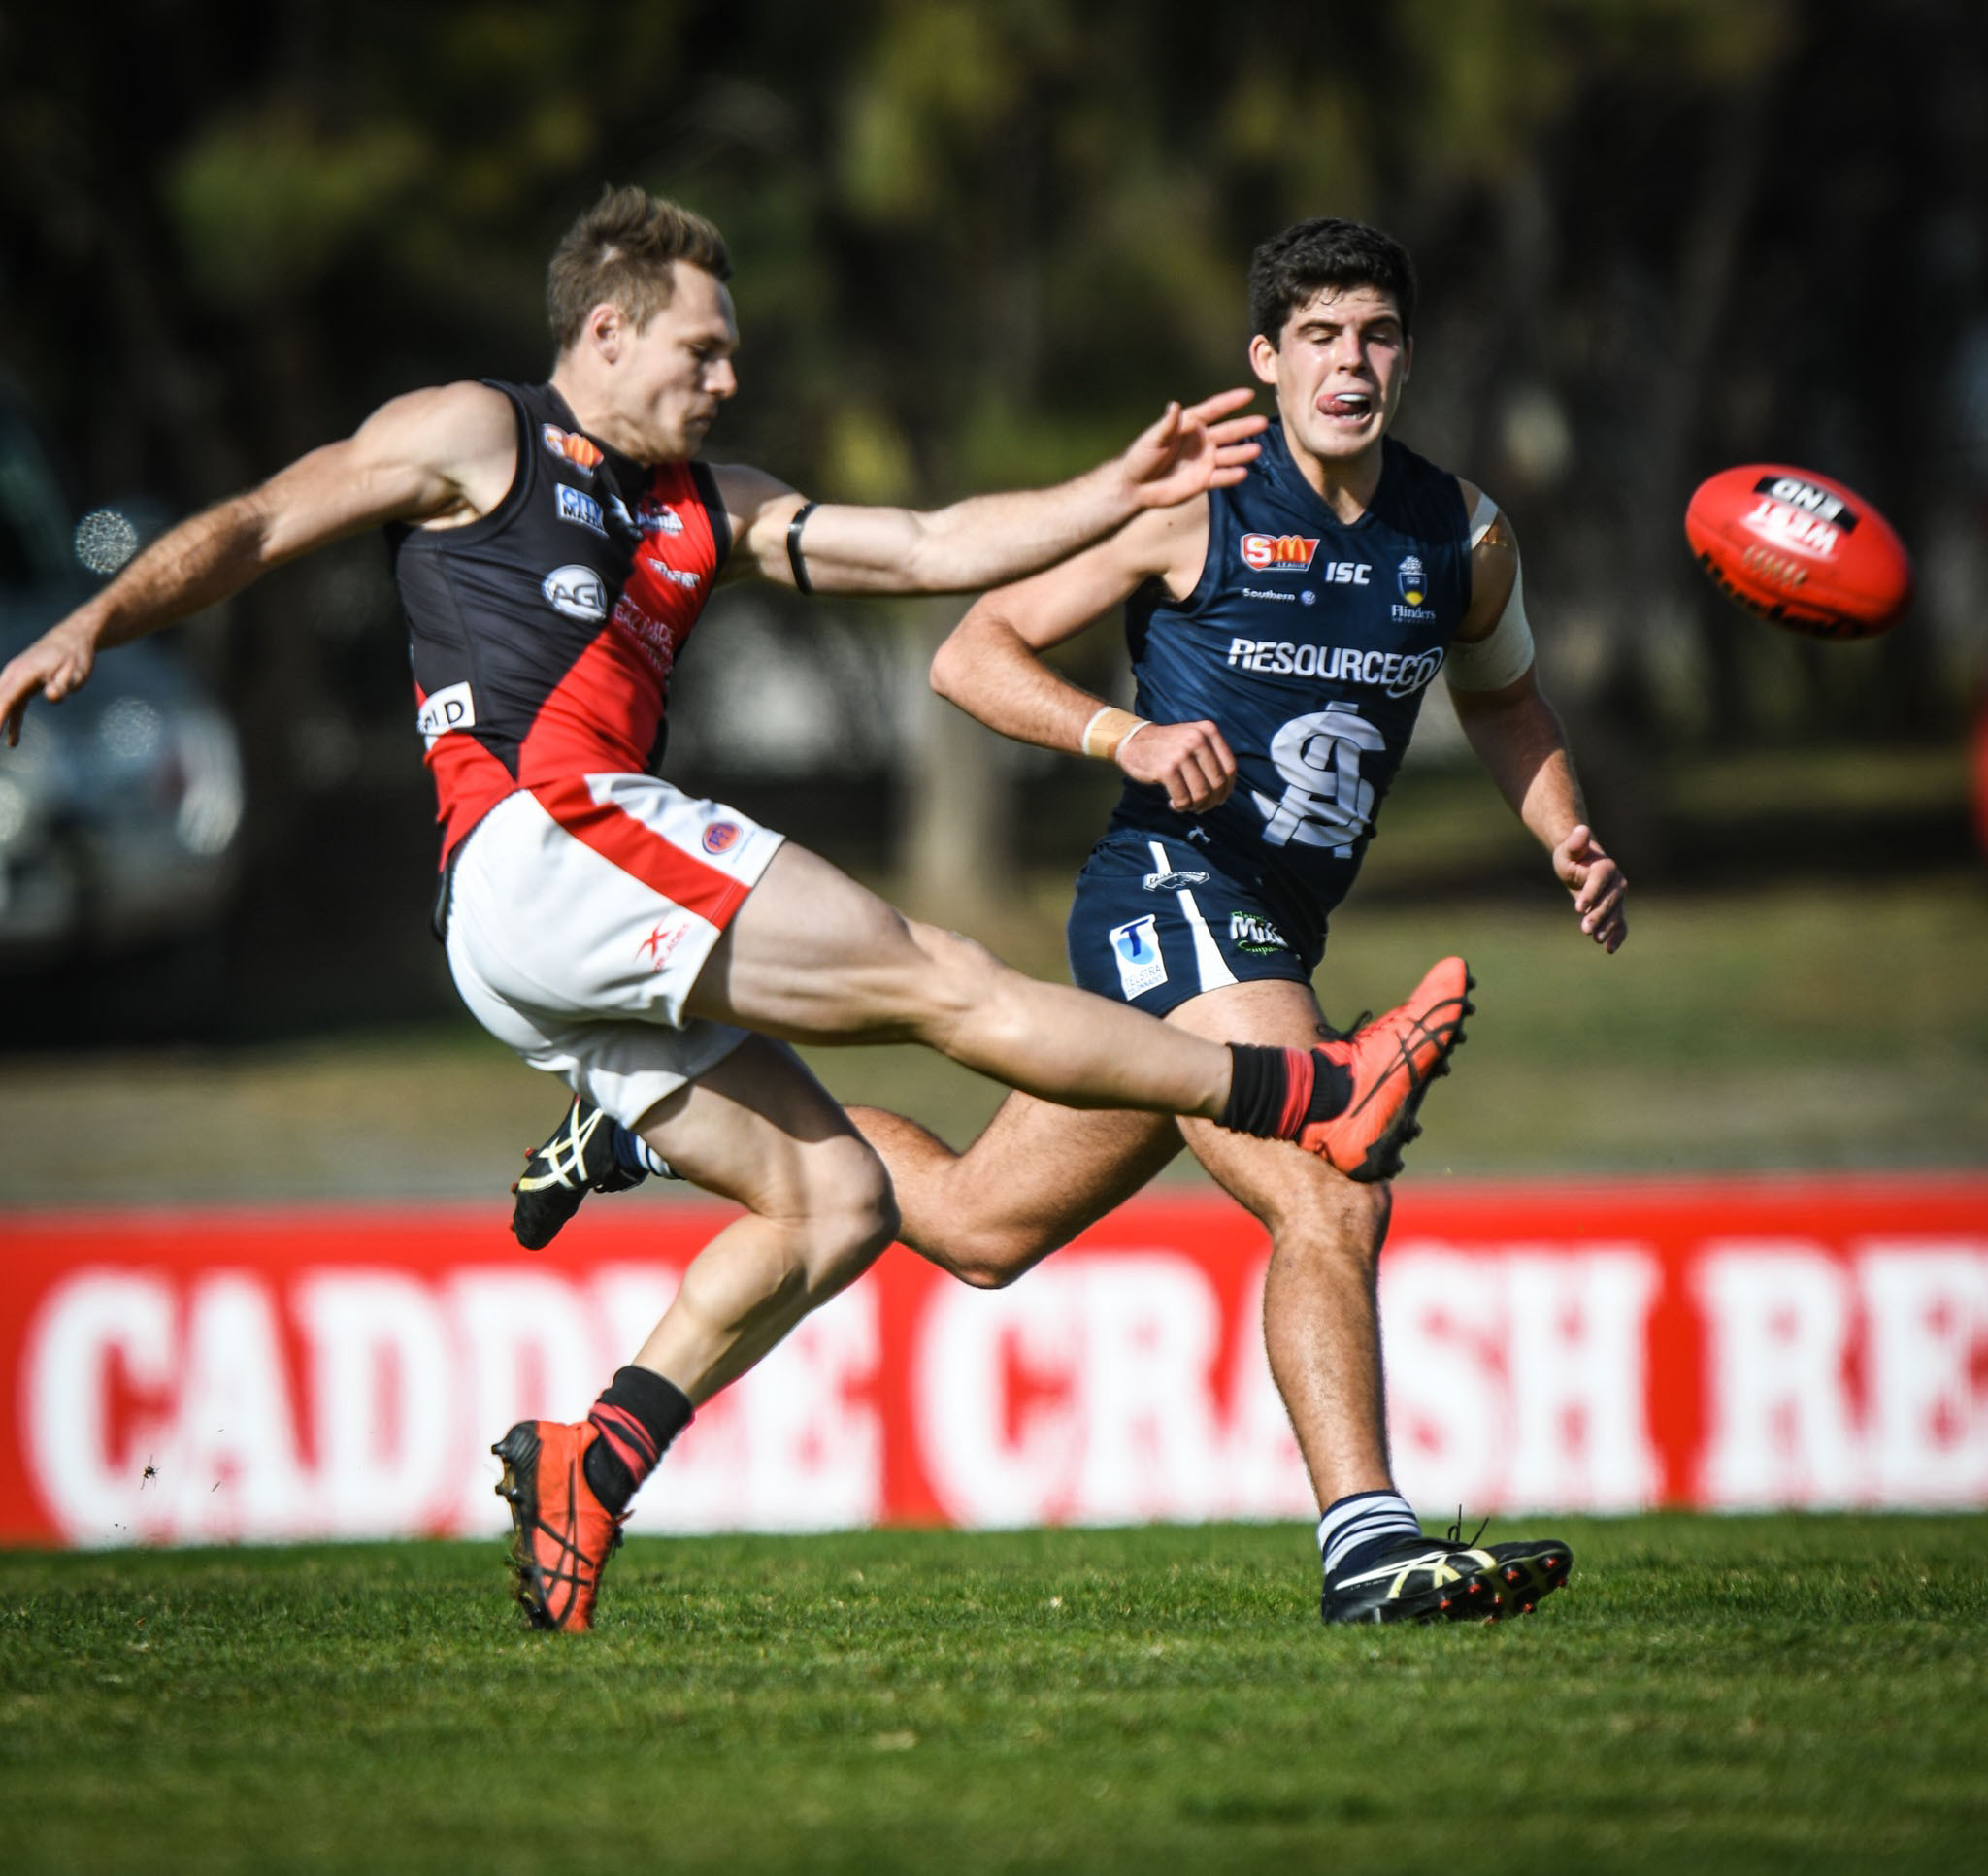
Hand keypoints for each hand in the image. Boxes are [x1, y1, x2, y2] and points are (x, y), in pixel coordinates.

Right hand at [1, 615, 97, 746]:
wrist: (72, 639)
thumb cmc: (74, 656)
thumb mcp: (75, 672)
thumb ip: (62, 685)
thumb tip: (52, 696)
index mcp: (24, 672)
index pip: (6, 698)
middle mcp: (14, 674)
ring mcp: (16, 678)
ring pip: (2, 702)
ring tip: (6, 747)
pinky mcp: (23, 684)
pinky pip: (13, 705)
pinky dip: (11, 721)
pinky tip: (12, 742)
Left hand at [1120, 389, 1266, 509]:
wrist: (1136, 487)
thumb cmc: (1142, 457)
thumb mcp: (1153, 438)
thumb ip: (1168, 425)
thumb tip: (1175, 405)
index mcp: (1190, 424)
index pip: (1214, 410)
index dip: (1230, 402)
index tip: (1249, 395)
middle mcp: (1202, 441)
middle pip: (1228, 432)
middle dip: (1245, 427)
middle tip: (1262, 422)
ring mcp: (1205, 461)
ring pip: (1229, 455)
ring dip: (1242, 453)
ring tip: (1257, 450)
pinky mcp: (1204, 480)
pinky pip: (1221, 477)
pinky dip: (1231, 475)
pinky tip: (1243, 472)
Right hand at [1120, 718, 1236, 812]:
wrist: (1133, 740)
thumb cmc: (1167, 747)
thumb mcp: (1193, 739)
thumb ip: (1211, 757)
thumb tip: (1224, 792)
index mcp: (1208, 731)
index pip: (1230, 767)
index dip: (1227, 788)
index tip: (1219, 798)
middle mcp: (1197, 739)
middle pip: (1217, 782)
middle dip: (1211, 801)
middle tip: (1201, 806)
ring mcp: (1181, 754)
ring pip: (1202, 793)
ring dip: (1196, 806)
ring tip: (1186, 805)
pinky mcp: (1167, 769)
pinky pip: (1183, 798)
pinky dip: (1181, 806)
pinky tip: (1173, 803)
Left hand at [1553, 823, 1626, 951]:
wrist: (1582, 864)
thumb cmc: (1572, 857)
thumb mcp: (1567, 850)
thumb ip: (1574, 844)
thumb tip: (1581, 829)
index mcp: (1605, 867)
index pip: (1599, 881)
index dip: (1591, 894)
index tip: (1579, 908)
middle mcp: (1617, 883)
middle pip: (1609, 900)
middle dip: (1598, 914)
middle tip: (1585, 929)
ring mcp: (1617, 897)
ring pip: (1615, 913)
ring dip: (1607, 927)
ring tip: (1596, 939)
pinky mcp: (1615, 909)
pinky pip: (1621, 924)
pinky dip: (1618, 936)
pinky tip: (1609, 949)